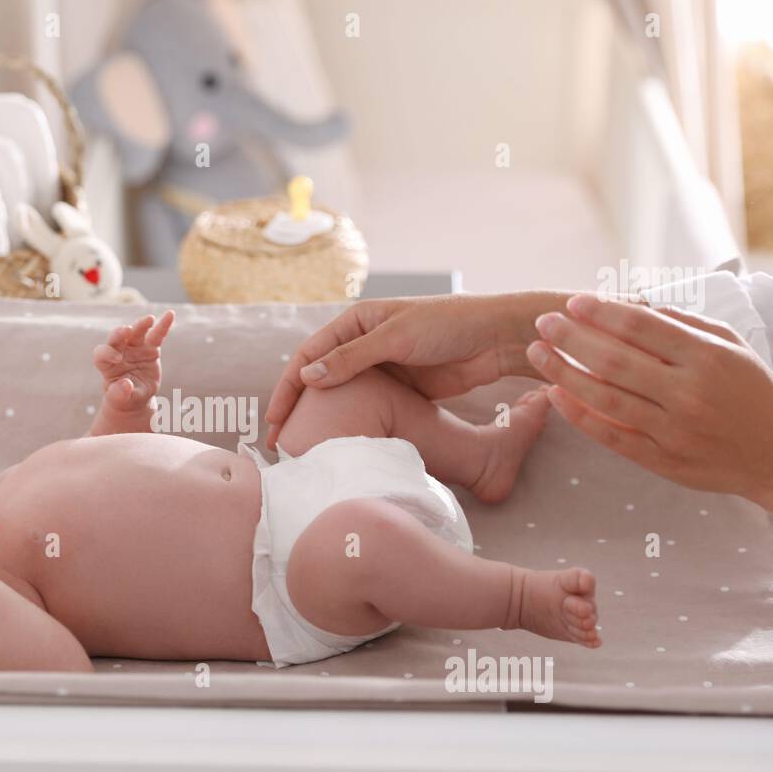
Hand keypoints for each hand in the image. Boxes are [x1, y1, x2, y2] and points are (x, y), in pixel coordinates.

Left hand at [92, 310, 173, 412]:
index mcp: (107, 364)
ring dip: (141, 325)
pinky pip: (157, 335)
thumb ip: (119, 394)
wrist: (136, 397)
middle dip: (120, 333)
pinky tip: (170, 314)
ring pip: (136, 332)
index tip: (116, 358)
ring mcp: (134, 348)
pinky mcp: (150, 348)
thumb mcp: (120, 400)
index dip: (107, 353)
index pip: (102, 353)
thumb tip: (126, 385)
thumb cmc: (124, 398)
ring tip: (149, 319)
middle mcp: (119, 351)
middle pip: (116, 338)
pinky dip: (163, 325)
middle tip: (126, 330)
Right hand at [265, 295, 530, 449]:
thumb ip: (351, 358)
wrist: (495, 339)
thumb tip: (308, 375)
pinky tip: (341, 445)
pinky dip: (353, 423)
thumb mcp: (395, 338)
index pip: (309, 355)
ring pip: (342, 396)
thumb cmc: (447, 326)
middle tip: (282, 443)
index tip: (277, 419)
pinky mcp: (401, 388)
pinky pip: (368, 406)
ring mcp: (382, 367)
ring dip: (322, 419)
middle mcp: (363, 342)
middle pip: (320, 378)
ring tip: (306, 450)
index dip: (289, 387)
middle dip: (299, 408)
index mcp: (356, 321)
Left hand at [526, 294, 772, 498]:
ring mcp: (673, 430)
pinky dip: (578, 414)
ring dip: (564, 373)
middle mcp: (688, 393)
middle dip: (572, 338)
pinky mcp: (662, 460)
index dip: (603, 312)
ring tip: (537, 354)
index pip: (642, 327)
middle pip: (615, 360)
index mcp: (707, 358)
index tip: (573, 302)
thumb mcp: (731, 346)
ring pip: (606, 398)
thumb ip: (684, 324)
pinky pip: (610, 435)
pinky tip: (553, 394)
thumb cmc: (750, 392)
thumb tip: (633, 305)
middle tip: (543, 323)